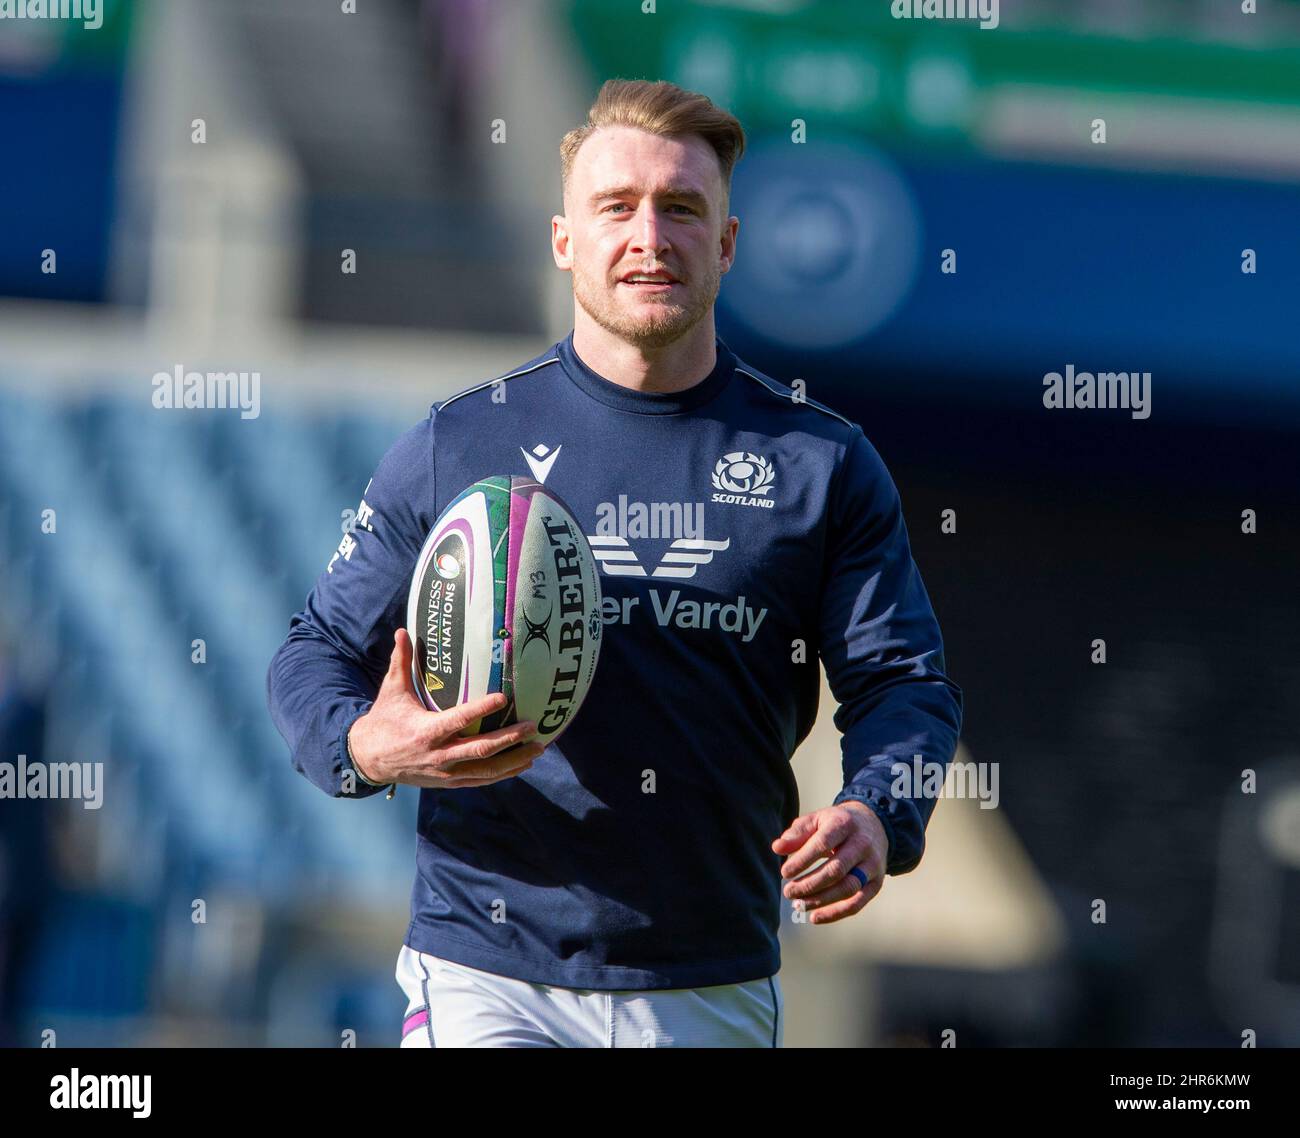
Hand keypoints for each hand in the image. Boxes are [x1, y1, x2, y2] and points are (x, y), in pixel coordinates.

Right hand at [347, 628, 544, 788]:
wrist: (368, 759)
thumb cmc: (384, 721)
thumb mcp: (391, 691)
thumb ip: (401, 661)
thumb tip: (403, 629)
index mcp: (425, 731)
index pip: (458, 720)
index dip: (481, 711)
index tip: (503, 698)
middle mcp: (438, 756)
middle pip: (480, 750)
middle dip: (509, 740)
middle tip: (532, 726)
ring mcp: (445, 773)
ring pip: (486, 770)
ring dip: (514, 760)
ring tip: (538, 747)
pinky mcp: (449, 783)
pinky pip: (481, 780)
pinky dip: (503, 774)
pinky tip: (523, 765)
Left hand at [771, 801, 888, 924]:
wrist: (874, 825)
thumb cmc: (836, 824)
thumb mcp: (817, 820)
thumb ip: (797, 833)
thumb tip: (777, 848)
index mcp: (844, 824)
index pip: (822, 844)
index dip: (802, 860)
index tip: (784, 873)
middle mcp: (862, 844)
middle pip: (836, 870)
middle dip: (810, 884)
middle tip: (788, 892)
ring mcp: (872, 864)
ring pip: (848, 888)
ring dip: (820, 900)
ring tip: (798, 905)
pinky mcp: (876, 882)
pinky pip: (857, 903)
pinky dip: (835, 913)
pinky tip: (815, 917)